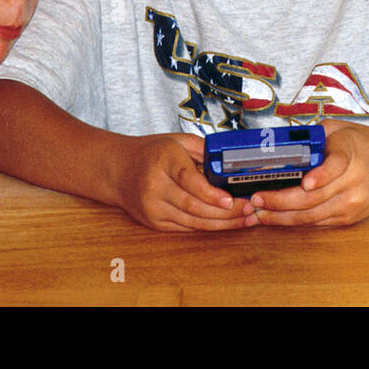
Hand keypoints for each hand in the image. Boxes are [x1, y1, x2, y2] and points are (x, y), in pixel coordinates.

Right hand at [114, 132, 252, 231]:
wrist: (117, 170)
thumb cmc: (152, 152)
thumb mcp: (177, 141)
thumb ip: (204, 150)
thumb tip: (232, 164)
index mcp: (163, 159)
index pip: (188, 179)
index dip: (210, 193)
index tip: (231, 200)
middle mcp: (155, 185)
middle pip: (194, 205)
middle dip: (226, 212)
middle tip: (250, 210)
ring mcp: (153, 207)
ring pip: (192, 220)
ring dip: (222, 223)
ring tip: (246, 219)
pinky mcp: (153, 222)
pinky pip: (186, 227)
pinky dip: (208, 226)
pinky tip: (226, 224)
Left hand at [246, 120, 368, 227]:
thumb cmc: (368, 145)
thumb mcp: (344, 128)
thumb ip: (315, 134)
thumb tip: (282, 142)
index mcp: (351, 154)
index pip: (337, 166)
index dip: (321, 176)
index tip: (306, 182)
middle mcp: (353, 183)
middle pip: (314, 198)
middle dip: (281, 201)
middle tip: (256, 199)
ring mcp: (352, 204)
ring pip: (312, 216)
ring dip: (281, 217)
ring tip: (257, 212)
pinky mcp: (349, 218)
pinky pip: (317, 223)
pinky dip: (293, 222)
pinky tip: (274, 218)